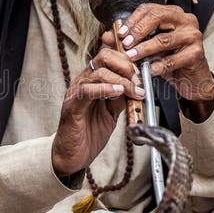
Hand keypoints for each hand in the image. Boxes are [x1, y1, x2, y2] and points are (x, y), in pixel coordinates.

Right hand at [51, 47, 144, 176]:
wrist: (73, 156)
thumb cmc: (90, 134)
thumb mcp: (112, 113)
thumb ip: (121, 98)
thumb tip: (136, 87)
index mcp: (92, 81)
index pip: (108, 56)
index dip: (127, 60)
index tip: (141, 74)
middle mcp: (83, 82)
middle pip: (104, 57)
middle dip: (126, 66)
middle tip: (138, 82)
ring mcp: (76, 93)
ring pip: (98, 72)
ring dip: (122, 80)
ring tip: (133, 91)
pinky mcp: (72, 106)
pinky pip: (87, 90)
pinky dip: (105, 89)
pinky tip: (117, 93)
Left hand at [102, 3, 213, 121]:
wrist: (193, 80)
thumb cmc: (170, 61)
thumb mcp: (149, 49)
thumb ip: (129, 41)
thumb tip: (106, 36)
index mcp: (174, 14)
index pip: (150, 9)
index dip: (133, 20)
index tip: (120, 33)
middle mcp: (186, 20)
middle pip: (157, 17)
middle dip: (138, 31)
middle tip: (125, 44)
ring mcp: (193, 36)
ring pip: (163, 40)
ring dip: (144, 49)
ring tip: (131, 57)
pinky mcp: (197, 54)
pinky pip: (172, 60)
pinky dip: (157, 66)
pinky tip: (148, 71)